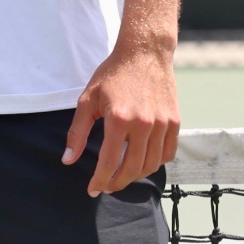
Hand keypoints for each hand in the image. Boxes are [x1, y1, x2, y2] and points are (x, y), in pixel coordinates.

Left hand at [64, 44, 178, 195]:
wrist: (144, 54)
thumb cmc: (112, 75)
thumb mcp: (87, 100)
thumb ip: (78, 132)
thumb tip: (68, 160)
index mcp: (120, 119)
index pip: (110, 161)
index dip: (100, 179)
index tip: (92, 190)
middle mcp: (144, 124)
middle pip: (133, 168)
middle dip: (117, 182)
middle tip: (106, 187)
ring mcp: (163, 124)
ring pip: (152, 164)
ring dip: (135, 175)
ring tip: (120, 176)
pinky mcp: (174, 122)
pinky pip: (167, 153)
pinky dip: (155, 163)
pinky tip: (141, 162)